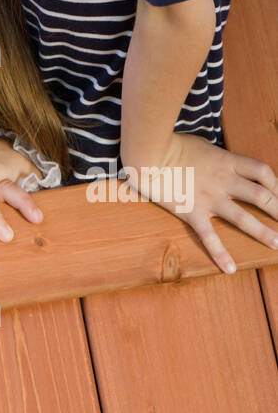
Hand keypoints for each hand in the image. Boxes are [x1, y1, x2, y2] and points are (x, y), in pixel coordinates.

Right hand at [123, 132, 277, 273]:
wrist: (148, 152)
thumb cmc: (171, 144)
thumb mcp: (200, 144)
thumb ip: (215, 155)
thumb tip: (222, 159)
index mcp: (226, 162)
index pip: (261, 172)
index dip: (277, 185)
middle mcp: (223, 180)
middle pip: (260, 196)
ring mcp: (209, 197)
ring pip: (243, 218)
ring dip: (263, 232)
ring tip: (277, 245)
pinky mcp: (192, 212)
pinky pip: (209, 236)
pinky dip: (220, 254)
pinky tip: (230, 269)